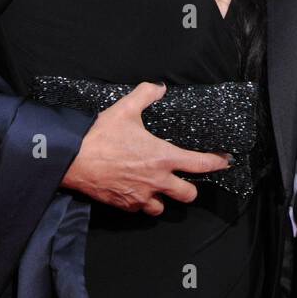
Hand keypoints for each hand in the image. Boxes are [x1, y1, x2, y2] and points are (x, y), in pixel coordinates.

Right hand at [60, 82, 231, 215]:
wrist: (72, 159)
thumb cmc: (101, 135)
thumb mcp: (126, 108)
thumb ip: (146, 95)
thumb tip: (160, 87)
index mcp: (163, 157)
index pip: (200, 164)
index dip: (216, 163)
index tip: (225, 162)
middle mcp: (157, 181)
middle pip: (188, 195)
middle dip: (189, 188)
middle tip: (184, 179)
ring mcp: (141, 196)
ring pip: (163, 208)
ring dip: (164, 199)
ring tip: (158, 188)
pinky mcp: (125, 205)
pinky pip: (141, 210)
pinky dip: (142, 203)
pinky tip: (137, 191)